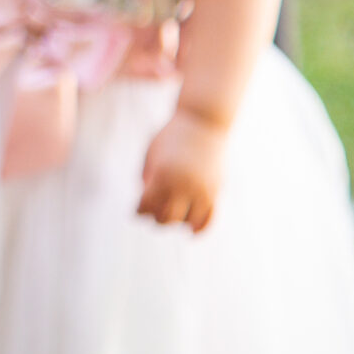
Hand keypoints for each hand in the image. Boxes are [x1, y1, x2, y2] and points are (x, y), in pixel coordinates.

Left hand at [138, 108, 229, 232]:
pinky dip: (200, 228)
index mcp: (162, 174)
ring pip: (187, 221)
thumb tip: (146, 204)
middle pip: (166, 218)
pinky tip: (191, 232)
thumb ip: (147, 178)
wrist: (203, 122)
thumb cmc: (171, 136)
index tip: (137, 211)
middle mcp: (182, 184)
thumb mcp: (152, 153)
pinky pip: (209, 218)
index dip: (139, 211)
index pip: (146, 206)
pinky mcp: (216, 190)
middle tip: (153, 213)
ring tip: (172, 216)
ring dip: (177, 223)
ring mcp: (201, 189)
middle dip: (156, 219)